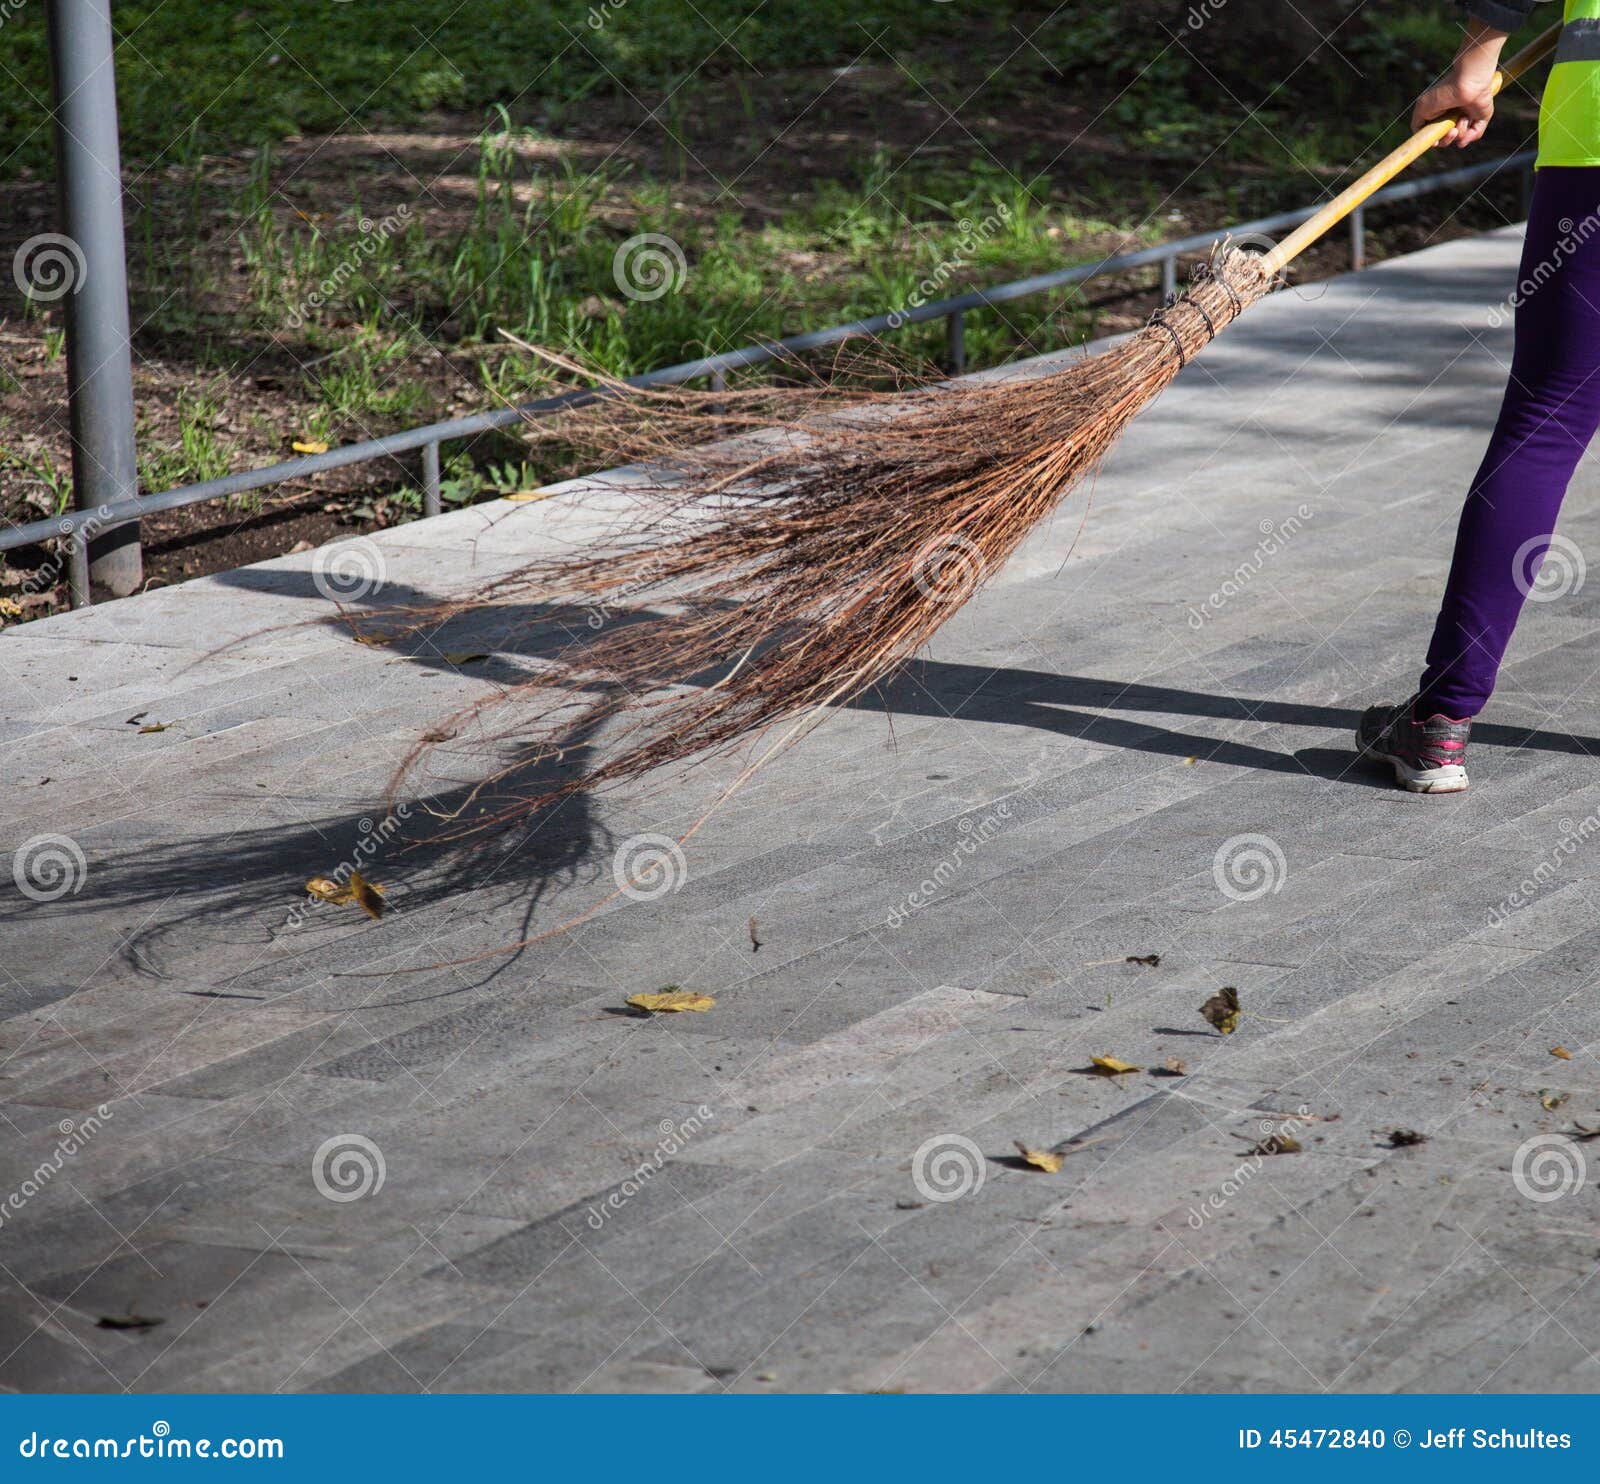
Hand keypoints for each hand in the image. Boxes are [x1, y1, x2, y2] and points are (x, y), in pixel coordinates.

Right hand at [1412, 21, 1506, 147]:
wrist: (1469, 79)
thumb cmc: (1446, 90)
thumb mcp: (1423, 108)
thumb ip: (1416, 123)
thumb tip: (1416, 137)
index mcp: (1441, 115)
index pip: (1435, 136)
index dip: (1434, 141)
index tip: (1434, 141)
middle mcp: (1454, 117)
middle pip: (1447, 141)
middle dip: (1446, 140)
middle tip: (1449, 131)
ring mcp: (1468, 117)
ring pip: (1461, 139)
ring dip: (1458, 136)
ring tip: (1459, 125)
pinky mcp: (1482, 116)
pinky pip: (1476, 135)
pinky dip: (1472, 134)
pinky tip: (1468, 127)